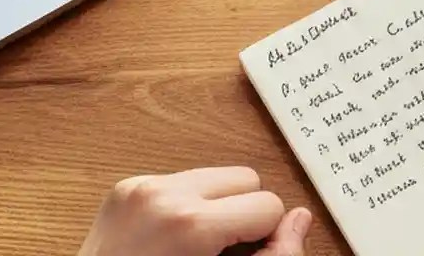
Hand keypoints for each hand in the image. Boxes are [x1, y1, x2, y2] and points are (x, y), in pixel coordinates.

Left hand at [77, 167, 311, 255]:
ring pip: (213, 175)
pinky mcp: (123, 187)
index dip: (263, 237)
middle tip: (222, 252)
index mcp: (190, 223)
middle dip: (242, 213)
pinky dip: (185, 206)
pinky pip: (179, 180)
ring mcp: (138, 186)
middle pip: (244, 177)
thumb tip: (300, 219)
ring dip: (215, 207)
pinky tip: (171, 240)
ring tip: (195, 247)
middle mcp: (161, 194)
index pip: (267, 203)